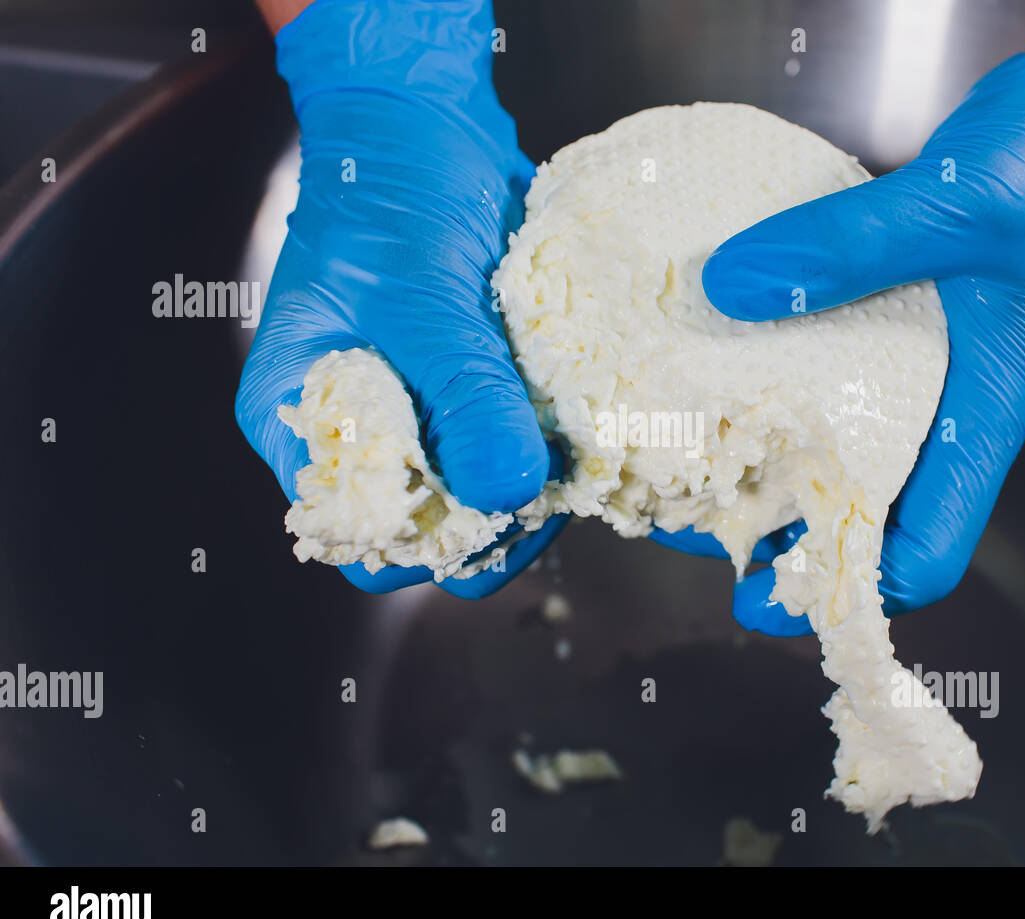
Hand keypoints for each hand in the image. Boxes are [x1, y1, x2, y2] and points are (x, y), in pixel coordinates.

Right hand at [236, 0, 564, 595]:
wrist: (427, 126)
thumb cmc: (392, 198)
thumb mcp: (423, 300)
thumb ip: (463, 395)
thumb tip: (509, 491)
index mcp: (304, 422)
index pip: (359, 535)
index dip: (425, 544)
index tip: (492, 513)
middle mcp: (364, 434)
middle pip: (428, 529)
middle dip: (490, 521)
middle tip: (544, 481)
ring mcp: (422, 416)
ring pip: (479, 496)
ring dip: (528, 486)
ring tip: (568, 451)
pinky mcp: (473, 394)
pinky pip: (510, 448)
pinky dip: (546, 449)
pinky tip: (577, 428)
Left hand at [662, 0, 1024, 632]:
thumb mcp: (956, 206)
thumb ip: (847, 249)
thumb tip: (735, 288)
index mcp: (986, 414)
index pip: (929, 549)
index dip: (850, 592)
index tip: (767, 600)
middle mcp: (951, 405)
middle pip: (866, 511)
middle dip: (783, 532)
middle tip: (692, 520)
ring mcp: (925, 363)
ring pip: (844, 444)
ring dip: (773, 461)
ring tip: (690, 456)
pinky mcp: (902, 316)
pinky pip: (833, 373)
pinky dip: (780, 381)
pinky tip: (725, 362)